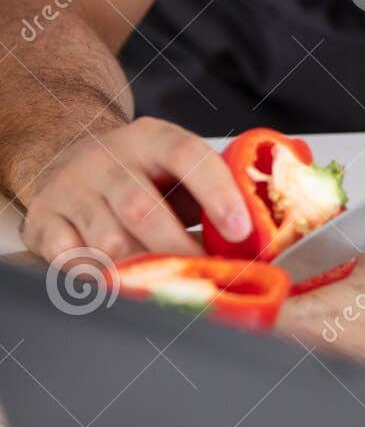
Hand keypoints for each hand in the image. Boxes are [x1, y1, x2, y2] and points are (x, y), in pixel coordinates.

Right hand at [21, 117, 252, 263]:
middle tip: (205, 278)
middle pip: (143, 208)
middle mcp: (107, 158)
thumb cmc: (137, 174)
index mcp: (150, 138)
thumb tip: (258, 237)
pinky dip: (96, 279)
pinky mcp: (44, 220)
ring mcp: (72, 189)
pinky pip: (69, 259)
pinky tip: (117, 285)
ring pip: (107, 241)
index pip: (187, 154)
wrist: (66, 158)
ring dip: (140, 270)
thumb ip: (211, 192)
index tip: (242, 230)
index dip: (217, 192)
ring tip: (164, 287)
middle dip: (178, 250)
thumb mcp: (174, 167)